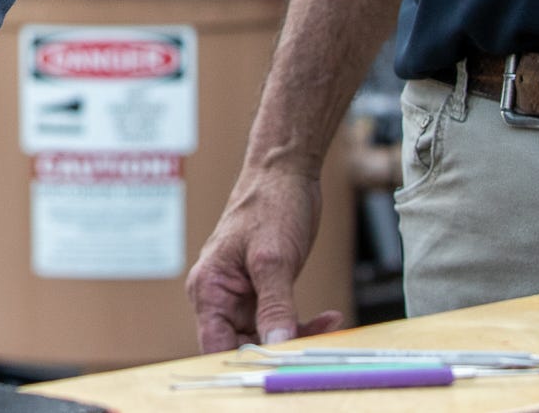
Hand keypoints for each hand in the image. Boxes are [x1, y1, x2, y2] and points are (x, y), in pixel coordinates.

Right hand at [187, 164, 342, 351]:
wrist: (286, 172)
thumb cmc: (270, 203)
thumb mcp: (274, 259)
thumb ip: (274, 306)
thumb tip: (277, 345)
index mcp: (209, 287)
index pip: (215, 344)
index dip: (243, 361)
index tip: (277, 366)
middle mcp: (220, 296)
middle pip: (241, 345)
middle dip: (277, 349)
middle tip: (314, 347)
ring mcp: (242, 295)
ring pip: (265, 336)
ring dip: (297, 337)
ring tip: (329, 326)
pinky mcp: (263, 291)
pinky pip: (280, 321)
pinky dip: (304, 324)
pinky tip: (328, 318)